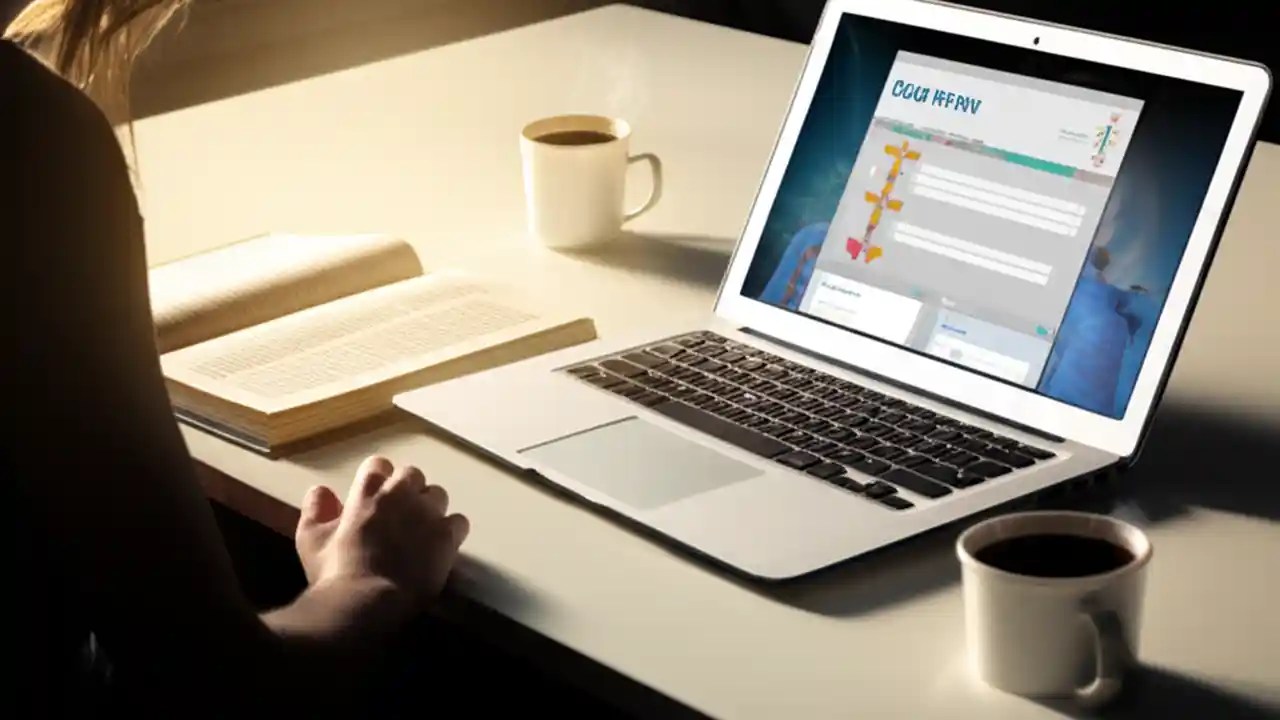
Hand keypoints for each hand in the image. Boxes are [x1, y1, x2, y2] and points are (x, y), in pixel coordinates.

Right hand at [295, 455, 469, 609]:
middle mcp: (400, 494)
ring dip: (430, 506)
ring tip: (421, 528)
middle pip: (412, 475)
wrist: (366, 603)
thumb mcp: (310, 540)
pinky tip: (440, 546)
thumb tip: (321, 490)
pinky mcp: (447, 536)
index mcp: (367, 492)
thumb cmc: (334, 573)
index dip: (378, 478)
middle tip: (400, 513)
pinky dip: (451, 530)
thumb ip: (316, 510)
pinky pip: (459, 521)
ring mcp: (427, 514)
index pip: (379, 464)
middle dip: (407, 489)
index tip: (376, 494)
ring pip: (438, 494)